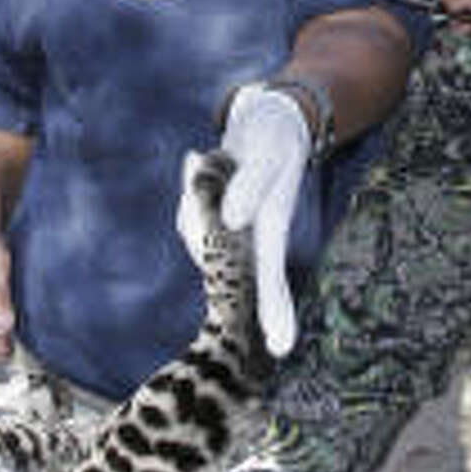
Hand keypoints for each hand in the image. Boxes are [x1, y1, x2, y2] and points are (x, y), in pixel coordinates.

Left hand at [219, 83, 310, 355]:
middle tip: (214, 161)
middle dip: (198, 208)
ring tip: (225, 160)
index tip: (282, 349)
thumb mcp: (267, 152)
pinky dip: (192, 190)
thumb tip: (231, 220)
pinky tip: (210, 168)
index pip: (271, 277)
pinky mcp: (215, 225)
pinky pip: (188, 213)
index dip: (275, 311)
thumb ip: (251, 184)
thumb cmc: (275, 137)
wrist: (268, 122)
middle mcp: (252, 241)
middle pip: (207, 248)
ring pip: (192, 227)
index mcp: (271, 230)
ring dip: (196, 194)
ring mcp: (231, 235)